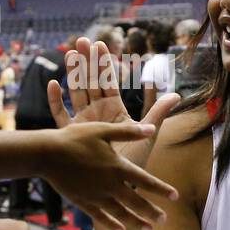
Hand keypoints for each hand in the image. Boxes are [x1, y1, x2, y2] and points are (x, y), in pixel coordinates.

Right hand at [47, 38, 181, 169]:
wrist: (116, 188)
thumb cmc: (133, 162)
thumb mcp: (147, 135)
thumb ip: (158, 113)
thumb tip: (176, 95)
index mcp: (115, 111)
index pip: (109, 83)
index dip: (105, 64)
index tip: (101, 44)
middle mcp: (98, 114)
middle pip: (91, 83)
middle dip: (87, 62)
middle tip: (82, 41)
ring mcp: (83, 123)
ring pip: (76, 93)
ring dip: (72, 74)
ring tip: (69, 55)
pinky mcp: (72, 135)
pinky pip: (61, 115)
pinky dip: (56, 101)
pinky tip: (52, 84)